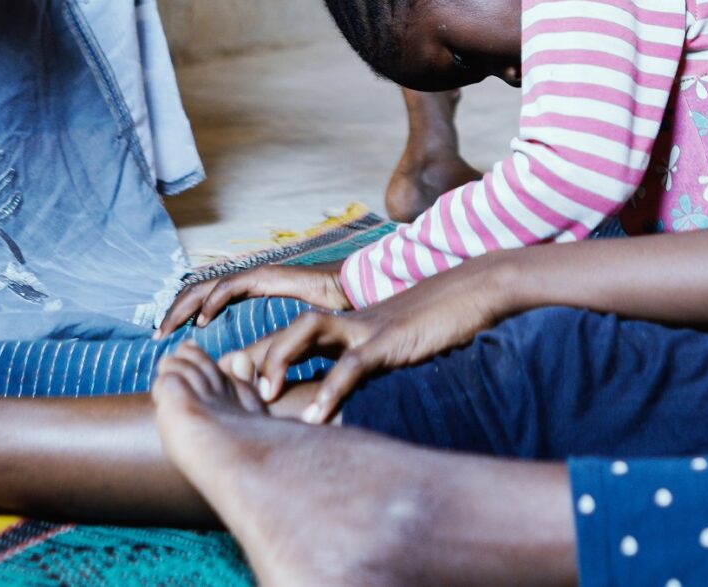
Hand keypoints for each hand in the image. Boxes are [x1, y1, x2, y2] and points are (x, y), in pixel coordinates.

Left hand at [159, 261, 351, 333]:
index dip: (187, 313)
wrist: (367, 293)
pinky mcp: (277, 275)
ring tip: (168, 327)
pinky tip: (204, 319)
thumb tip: (248, 376)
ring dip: (187, 304)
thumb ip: (273, 352)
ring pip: (213, 284)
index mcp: (259, 290)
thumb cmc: (337, 316)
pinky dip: (216, 299)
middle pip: (205, 288)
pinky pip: (238, 285)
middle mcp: (258, 278)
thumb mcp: (296, 341)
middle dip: (177, 309)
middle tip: (156, 335)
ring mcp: (265, 273)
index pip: (212, 297)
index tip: (167, 338)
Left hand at [219, 266, 508, 421]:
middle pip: (287, 327)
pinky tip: (318, 418)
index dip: (262, 354)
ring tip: (263, 397)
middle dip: (254, 354)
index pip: (294, 333)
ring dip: (279, 360)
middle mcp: (350, 320)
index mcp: (350, 324)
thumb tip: (356, 399)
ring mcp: (368, 325)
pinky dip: (333, 389)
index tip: (234, 382)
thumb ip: (374, 364)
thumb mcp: (400, 346)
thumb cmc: (443, 320)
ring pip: (307, 330)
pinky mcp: (390, 338)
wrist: (479, 287)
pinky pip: (353, 363)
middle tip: (228, 388)